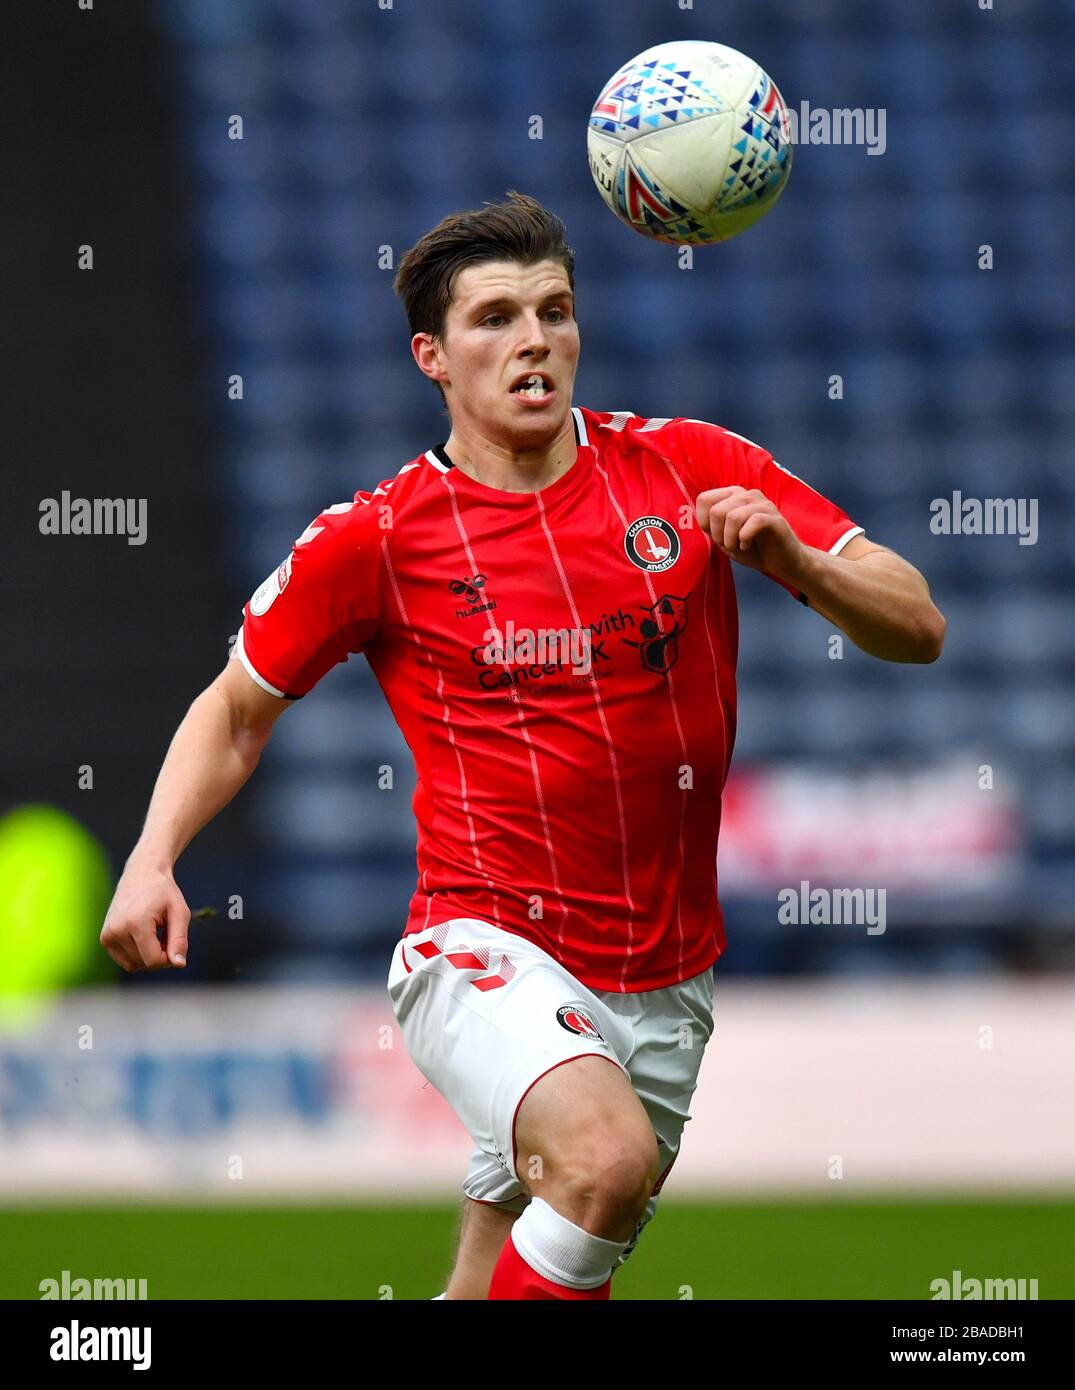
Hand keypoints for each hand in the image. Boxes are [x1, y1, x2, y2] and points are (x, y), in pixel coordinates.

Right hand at [100, 857, 189, 972]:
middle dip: (159, 955)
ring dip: (148, 955)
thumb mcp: (180, 912)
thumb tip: (179, 965)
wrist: (142, 873)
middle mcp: (116, 930)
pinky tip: (144, 936)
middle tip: (166, 932)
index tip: (175, 940)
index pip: (153, 960)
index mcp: (135, 923)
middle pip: (144, 964)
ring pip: (133, 965)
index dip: (169, 957)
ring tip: (155, 933)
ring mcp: (107, 935)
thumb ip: (180, 940)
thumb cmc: (164, 892)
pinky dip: (138, 954)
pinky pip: (124, 960)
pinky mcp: (104, 938)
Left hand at [696, 486, 806, 583]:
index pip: (704, 499)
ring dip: (731, 540)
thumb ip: (711, 526)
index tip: (716, 536)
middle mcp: (747, 494)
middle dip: (718, 535)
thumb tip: (696, 519)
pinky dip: (744, 540)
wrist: (784, 562)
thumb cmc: (754, 549)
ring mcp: (762, 504)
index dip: (704, 523)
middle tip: (729, 545)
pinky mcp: (773, 518)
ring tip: (739, 547)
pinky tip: (748, 546)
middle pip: (716, 511)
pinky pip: (751, 524)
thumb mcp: (726, 537)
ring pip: (732, 517)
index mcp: (734, 495)